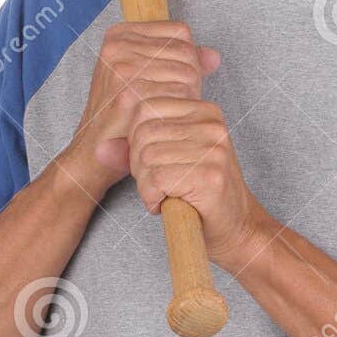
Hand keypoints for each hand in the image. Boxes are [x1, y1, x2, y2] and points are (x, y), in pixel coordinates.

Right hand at [63, 21, 220, 198]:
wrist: (93, 152)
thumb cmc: (121, 117)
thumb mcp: (148, 78)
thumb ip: (180, 62)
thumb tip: (214, 56)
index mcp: (120, 35)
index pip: (180, 32)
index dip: (187, 59)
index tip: (171, 80)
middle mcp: (118, 46)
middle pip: (186, 52)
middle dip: (190, 79)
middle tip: (169, 102)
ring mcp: (123, 67)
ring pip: (188, 71)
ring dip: (187, 96)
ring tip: (165, 111)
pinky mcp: (131, 91)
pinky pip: (180, 92)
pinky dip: (181, 109)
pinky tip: (165, 119)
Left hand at [126, 92, 268, 274]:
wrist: (236, 228)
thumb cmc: (199, 193)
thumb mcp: (166, 160)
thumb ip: (134, 149)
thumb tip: (100, 149)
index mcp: (204, 110)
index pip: (144, 108)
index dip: (136, 141)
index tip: (156, 163)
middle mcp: (211, 124)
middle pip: (142, 133)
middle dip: (139, 164)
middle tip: (160, 183)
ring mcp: (213, 149)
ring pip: (147, 157)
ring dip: (146, 184)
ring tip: (167, 193)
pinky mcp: (209, 175)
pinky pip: (157, 180)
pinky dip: (153, 198)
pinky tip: (170, 203)